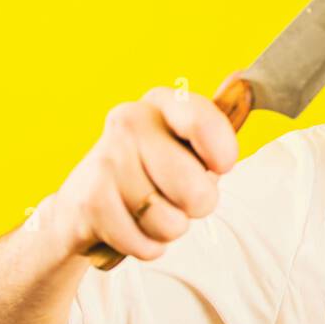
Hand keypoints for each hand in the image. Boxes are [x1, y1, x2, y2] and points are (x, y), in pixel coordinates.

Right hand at [44, 87, 239, 261]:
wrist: (83, 206)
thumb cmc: (151, 174)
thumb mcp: (186, 147)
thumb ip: (214, 127)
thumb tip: (241, 77)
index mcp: (162, 103)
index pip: (203, 122)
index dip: (222, 156)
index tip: (219, 165)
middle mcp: (129, 122)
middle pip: (195, 190)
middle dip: (196, 207)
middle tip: (177, 197)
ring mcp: (105, 160)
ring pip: (170, 222)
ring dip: (167, 229)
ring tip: (149, 211)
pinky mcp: (87, 201)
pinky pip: (144, 244)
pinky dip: (146, 246)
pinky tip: (131, 228)